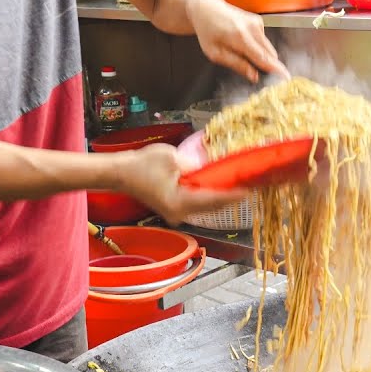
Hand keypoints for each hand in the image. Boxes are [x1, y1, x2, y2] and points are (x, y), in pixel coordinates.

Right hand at [114, 144, 246, 225]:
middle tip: (250, 185)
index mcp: (179, 203)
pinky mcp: (175, 209)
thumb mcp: (170, 157)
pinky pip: (197, 204)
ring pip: (206, 206)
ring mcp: (177, 213)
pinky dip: (209, 195)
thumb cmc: (141, 165)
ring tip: (239, 185)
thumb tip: (209, 166)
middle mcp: (180, 213)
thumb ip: (192, 164)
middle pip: (212, 206)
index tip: (249, 190)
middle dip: (231, 196)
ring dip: (221, 196)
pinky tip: (220, 186)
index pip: (212, 200)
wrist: (120, 173)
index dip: (232, 195)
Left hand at [187, 0, 287, 82]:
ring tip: (240, 51)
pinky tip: (242, 42)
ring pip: (268, 48)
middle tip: (253, 69)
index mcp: (240, 37)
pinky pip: (263, 41)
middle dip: (266, 64)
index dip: (276, 69)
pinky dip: (257, 46)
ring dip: (259, 55)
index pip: (263, 57)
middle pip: (269, 54)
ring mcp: (257, 23)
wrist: (207, 10)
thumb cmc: (208, 32)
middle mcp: (252, 28)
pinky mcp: (259, 21)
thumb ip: (237, 64)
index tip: (286, 77)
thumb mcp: (215, 53)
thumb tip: (254, 76)